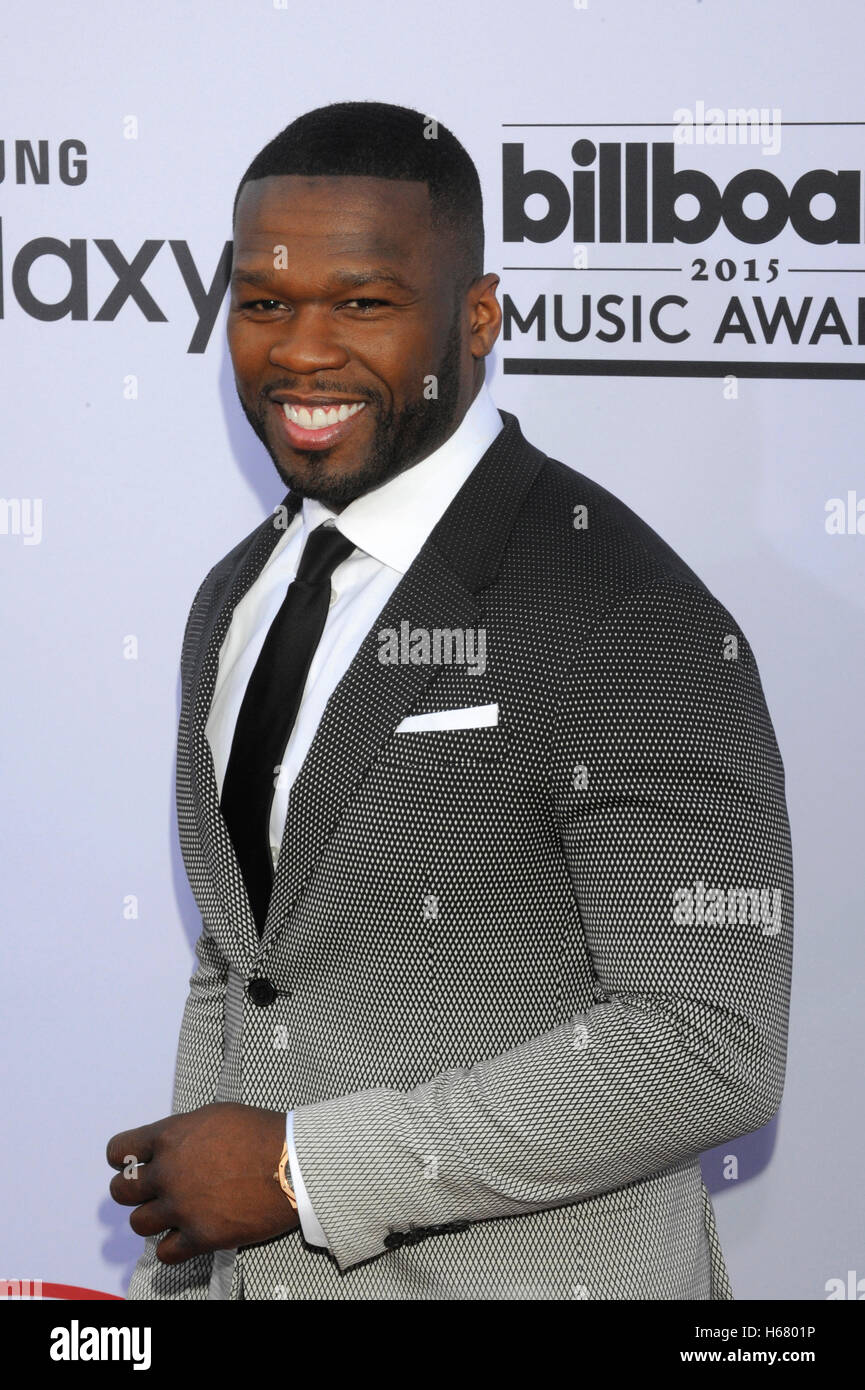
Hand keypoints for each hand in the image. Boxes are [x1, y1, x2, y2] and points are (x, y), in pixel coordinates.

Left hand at [106, 1102, 299, 1263]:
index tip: (133, 1165)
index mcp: (170, 1137)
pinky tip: (185, 1236)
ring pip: (138, 1223)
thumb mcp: (214, 1116)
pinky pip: (165, 1253)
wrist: (293, 1163)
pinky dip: (171, 1247)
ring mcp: (182, 1207)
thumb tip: (170, 1146)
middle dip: (133, 1192)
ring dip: (152, 1219)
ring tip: (171, 1214)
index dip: (124, 1159)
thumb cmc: (261, 1134)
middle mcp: (168, 1173)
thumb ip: (183, 1133)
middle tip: (151, 1192)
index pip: (119, 1151)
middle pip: (121, 1191)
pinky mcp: (200, 1237)